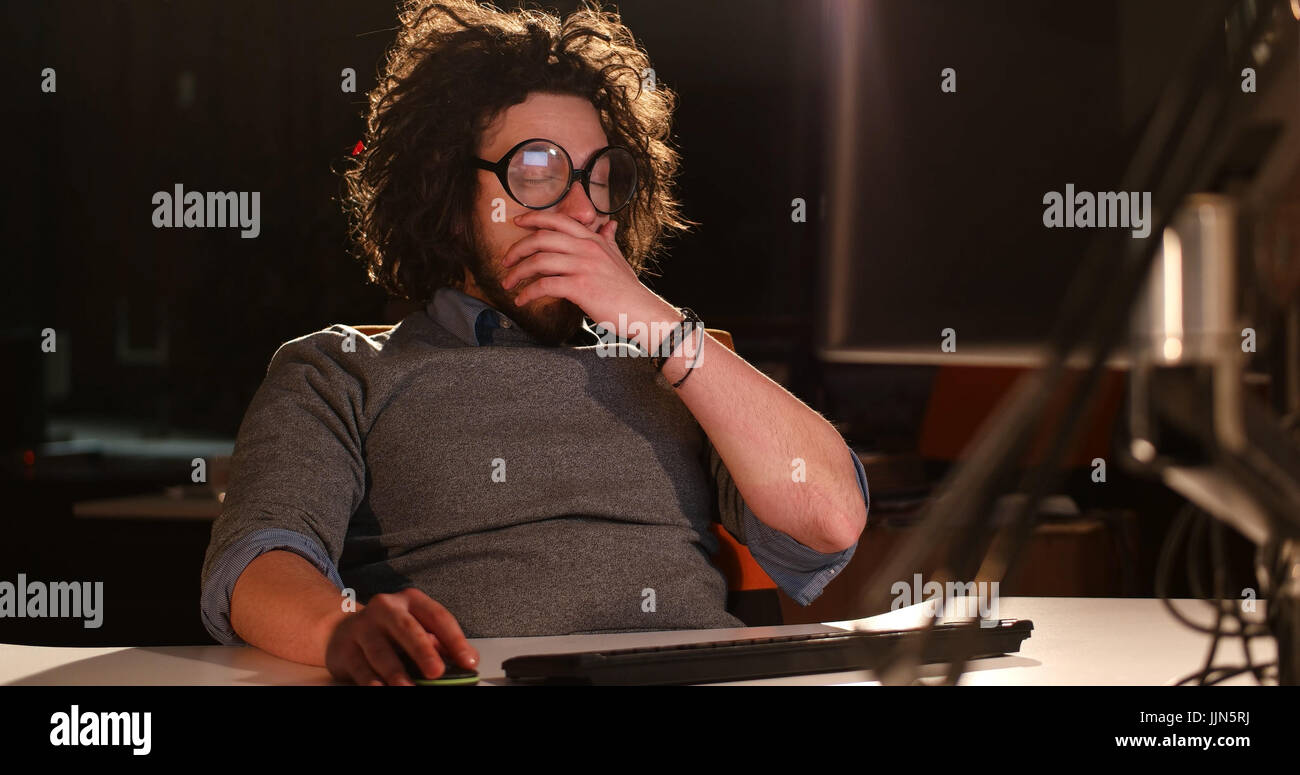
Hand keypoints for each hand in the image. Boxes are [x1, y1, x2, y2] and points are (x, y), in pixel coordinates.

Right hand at [323, 588, 478, 685]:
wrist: (341, 630)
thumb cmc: (390, 632)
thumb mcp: (418, 629)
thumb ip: (442, 644)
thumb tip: (468, 662)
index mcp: (411, 601)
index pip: (438, 617)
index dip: (455, 640)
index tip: (469, 661)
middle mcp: (385, 609)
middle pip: (407, 628)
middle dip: (423, 652)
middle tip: (437, 672)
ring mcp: (362, 627)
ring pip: (381, 652)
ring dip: (397, 674)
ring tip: (408, 688)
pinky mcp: (344, 649)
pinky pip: (361, 669)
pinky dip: (373, 683)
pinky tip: (382, 689)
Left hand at [500, 211, 675, 338]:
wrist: (643, 312)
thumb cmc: (628, 289)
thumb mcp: (618, 258)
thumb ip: (608, 240)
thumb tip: (610, 224)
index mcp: (593, 239)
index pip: (558, 220)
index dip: (534, 219)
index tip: (517, 222)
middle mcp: (587, 248)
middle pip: (541, 238)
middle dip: (517, 249)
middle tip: (506, 261)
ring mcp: (583, 266)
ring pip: (539, 262)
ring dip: (517, 273)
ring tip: (508, 283)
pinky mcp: (580, 287)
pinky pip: (544, 286)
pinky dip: (528, 293)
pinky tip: (522, 300)